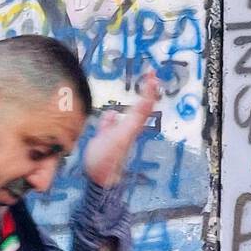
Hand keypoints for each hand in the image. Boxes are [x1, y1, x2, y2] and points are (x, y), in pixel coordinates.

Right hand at [82, 72, 160, 187]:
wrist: (98, 177)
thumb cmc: (108, 159)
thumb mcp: (120, 138)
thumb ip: (127, 121)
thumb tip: (137, 104)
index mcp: (133, 125)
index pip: (145, 104)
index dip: (149, 89)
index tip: (152, 73)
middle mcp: (129, 127)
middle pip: (142, 106)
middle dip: (147, 90)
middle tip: (150, 74)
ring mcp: (117, 132)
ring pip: (129, 113)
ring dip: (136, 100)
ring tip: (139, 87)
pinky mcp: (105, 138)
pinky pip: (111, 122)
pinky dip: (112, 115)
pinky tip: (111, 113)